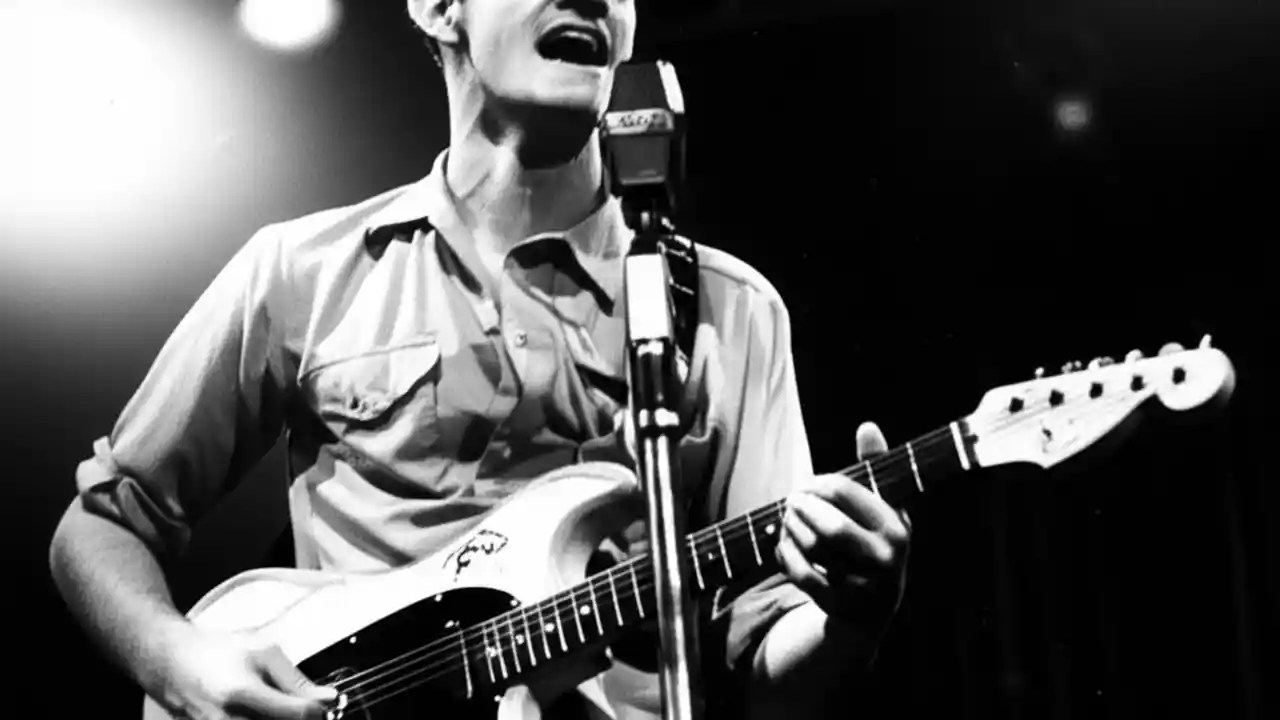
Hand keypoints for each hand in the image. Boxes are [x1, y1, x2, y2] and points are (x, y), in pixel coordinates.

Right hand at [150, 624, 337, 719]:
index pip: (296, 715)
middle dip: (295, 719)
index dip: (316, 710)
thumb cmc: (215, 652)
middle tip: (296, 706)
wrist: (169, 661)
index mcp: (242, 693)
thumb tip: (328, 699)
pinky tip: (258, 713)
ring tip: (273, 706)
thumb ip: (297, 679)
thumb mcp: (262, 652)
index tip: (320, 703)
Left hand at [775, 421, 910, 632]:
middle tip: (790, 500)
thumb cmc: (874, 542)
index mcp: (896, 529)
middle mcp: (883, 559)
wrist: (874, 608)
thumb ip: (874, 466)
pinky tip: (783, 543)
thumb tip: (867, 427)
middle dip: (801, 508)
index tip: (807, 486)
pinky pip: (800, 573)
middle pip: (829, 526)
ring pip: (812, 548)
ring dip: (790, 528)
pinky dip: (785, 554)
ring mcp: (861, 585)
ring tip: (786, 519)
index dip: (816, 484)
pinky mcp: (838, 603)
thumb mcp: (883, 507)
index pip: (844, 492)